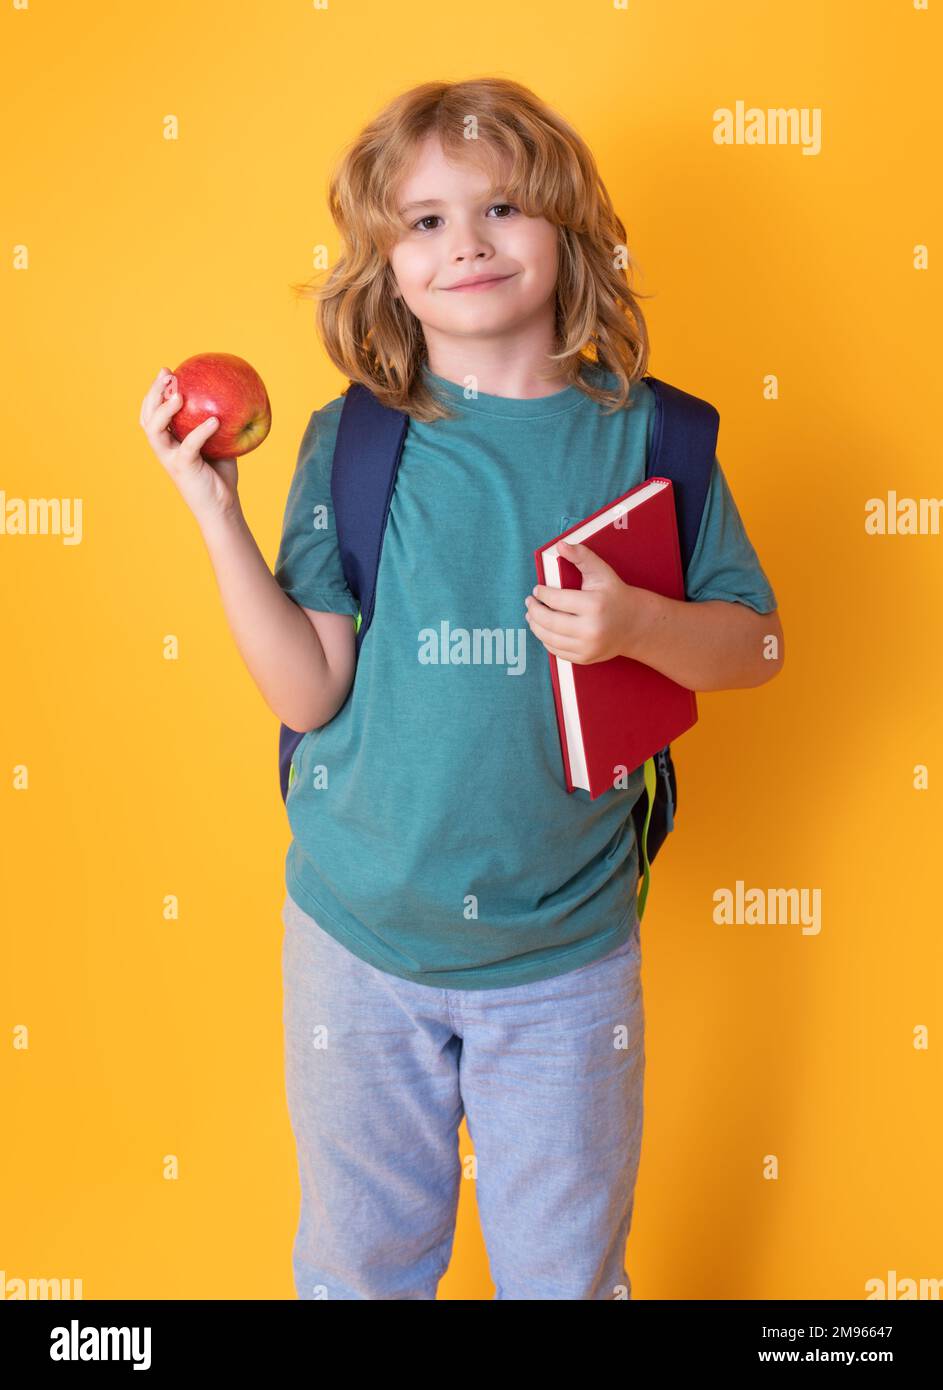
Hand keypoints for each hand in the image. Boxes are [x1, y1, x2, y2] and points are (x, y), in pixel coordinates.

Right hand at [139, 367, 240, 523]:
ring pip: (155, 430)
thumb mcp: (218, 443)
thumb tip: (232, 396)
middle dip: (154, 393)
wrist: (222, 506)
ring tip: (179, 396)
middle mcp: (164, 448)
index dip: (155, 392)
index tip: (168, 371)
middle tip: (168, 375)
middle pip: (147, 416)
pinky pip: (189, 446)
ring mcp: (170, 458)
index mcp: (168, 441)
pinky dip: (200, 432)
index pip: (152, 412)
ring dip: (164, 411)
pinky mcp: (183, 468)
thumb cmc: (220, 474)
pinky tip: (214, 421)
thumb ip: (217, 423)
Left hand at [525, 539, 653, 663]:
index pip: (555, 599)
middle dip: (534, 610)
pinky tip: (544, 629)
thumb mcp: (601, 572)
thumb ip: (581, 556)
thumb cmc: (615, 595)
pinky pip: (557, 651)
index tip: (537, 590)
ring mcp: (588, 646)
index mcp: (594, 605)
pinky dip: (546, 640)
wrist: (635, 624)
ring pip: (549, 638)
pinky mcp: (585, 658)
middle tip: (529, 603)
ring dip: (535, 626)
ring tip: (531, 615)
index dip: (541, 594)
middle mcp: (590, 629)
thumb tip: (560, 545)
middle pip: (548, 621)